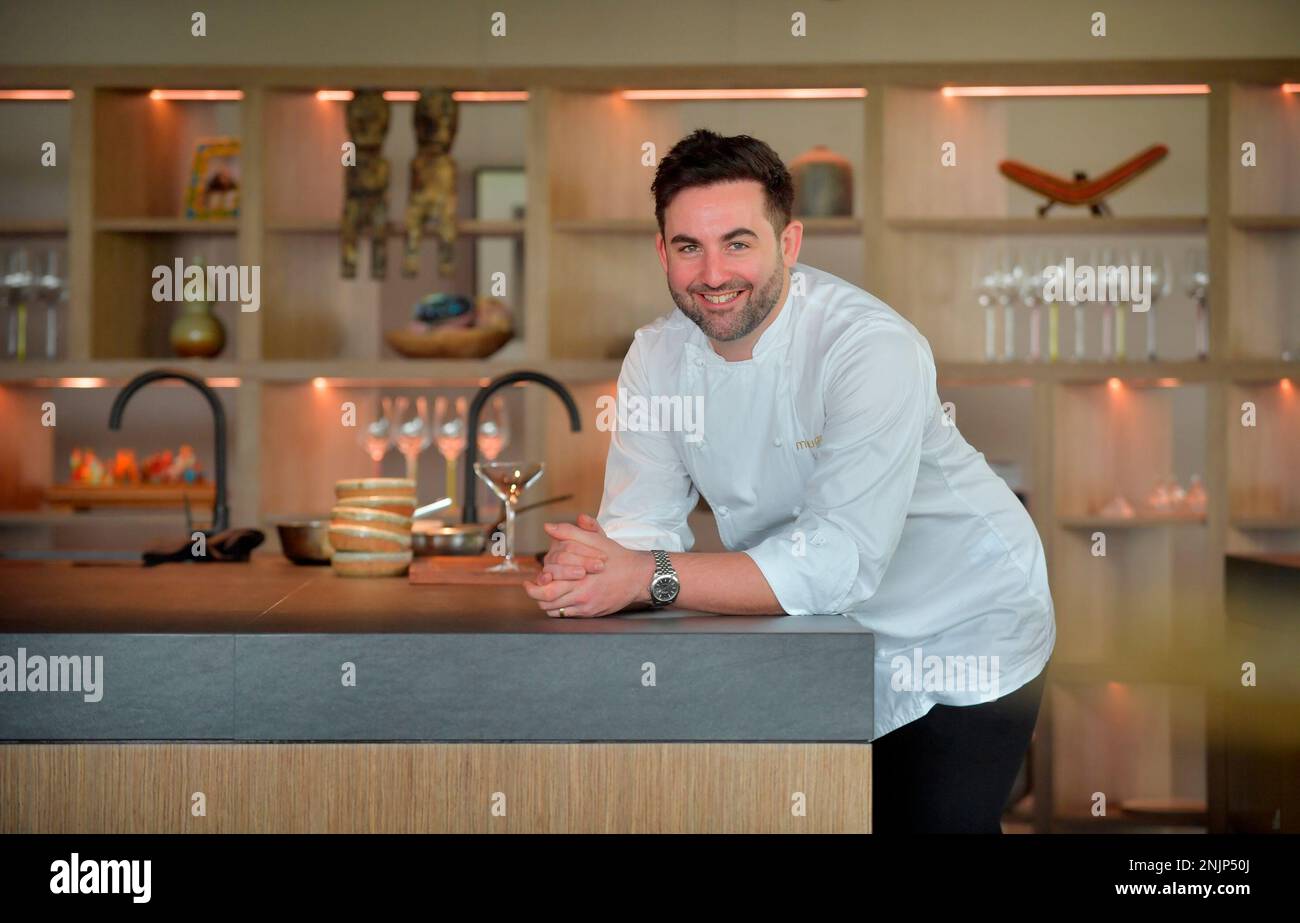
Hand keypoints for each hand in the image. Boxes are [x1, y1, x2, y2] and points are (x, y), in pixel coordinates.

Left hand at [522, 514, 652, 617]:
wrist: (639, 576)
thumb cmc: (617, 557)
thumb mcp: (596, 539)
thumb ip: (571, 532)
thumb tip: (549, 527)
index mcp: (579, 577)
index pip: (546, 588)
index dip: (533, 587)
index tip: (528, 581)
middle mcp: (581, 595)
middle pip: (547, 602)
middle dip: (535, 595)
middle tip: (531, 588)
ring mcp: (586, 606)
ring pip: (555, 611)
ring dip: (546, 603)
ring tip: (544, 593)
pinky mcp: (592, 613)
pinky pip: (568, 616)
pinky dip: (559, 609)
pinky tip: (560, 599)